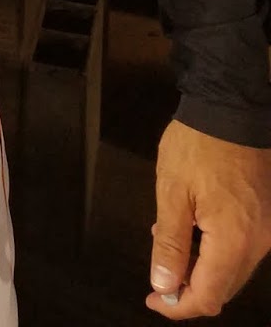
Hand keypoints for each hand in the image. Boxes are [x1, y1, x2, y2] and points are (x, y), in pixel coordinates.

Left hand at [146, 119, 270, 316]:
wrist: (231, 107)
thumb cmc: (198, 145)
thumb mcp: (172, 193)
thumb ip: (171, 244)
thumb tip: (164, 286)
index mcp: (234, 242)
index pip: (208, 296)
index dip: (178, 306)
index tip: (154, 299)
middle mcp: (258, 243)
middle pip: (224, 287)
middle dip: (189, 288)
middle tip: (159, 276)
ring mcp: (267, 230)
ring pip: (233, 268)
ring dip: (202, 267)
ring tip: (169, 243)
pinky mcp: (267, 215)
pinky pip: (242, 246)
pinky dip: (216, 248)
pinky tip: (192, 228)